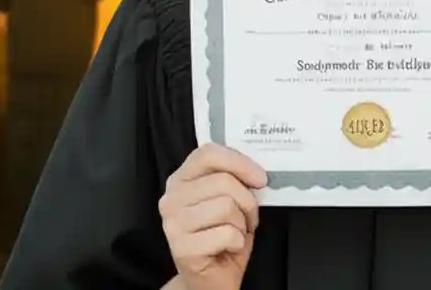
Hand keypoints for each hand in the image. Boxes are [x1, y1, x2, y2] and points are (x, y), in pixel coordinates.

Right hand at [159, 143, 267, 289]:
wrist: (211, 278)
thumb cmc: (222, 236)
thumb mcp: (230, 200)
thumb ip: (234, 179)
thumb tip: (256, 173)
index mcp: (181, 180)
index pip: (208, 153)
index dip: (239, 162)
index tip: (259, 178)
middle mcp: (171, 199)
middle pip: (223, 181)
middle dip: (246, 202)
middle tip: (244, 218)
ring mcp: (173, 224)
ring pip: (226, 206)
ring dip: (241, 223)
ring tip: (234, 233)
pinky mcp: (182, 248)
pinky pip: (227, 233)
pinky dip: (237, 242)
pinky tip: (228, 247)